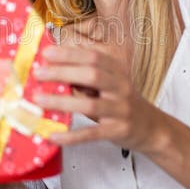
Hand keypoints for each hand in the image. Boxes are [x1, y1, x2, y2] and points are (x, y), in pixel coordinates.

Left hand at [33, 44, 161, 153]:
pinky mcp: (118, 131)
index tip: (46, 52)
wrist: (152, 128)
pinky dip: (71, 135)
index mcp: (117, 72)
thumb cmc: (122, 102)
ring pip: (90, 104)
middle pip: (92, 75)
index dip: (69, 53)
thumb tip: (55, 63)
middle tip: (37, 73)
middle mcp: (120, 87)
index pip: (93, 56)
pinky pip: (92, 133)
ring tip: (38, 99)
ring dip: (61, 101)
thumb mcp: (110, 82)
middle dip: (62, 72)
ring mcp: (120, 110)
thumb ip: (87, 73)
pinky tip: (53, 135)